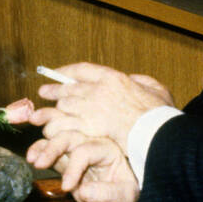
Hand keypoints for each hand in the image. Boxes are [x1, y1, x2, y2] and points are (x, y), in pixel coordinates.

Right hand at [28, 132, 139, 201]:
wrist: (119, 197)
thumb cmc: (124, 195)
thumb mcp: (125, 198)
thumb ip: (108, 194)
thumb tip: (83, 191)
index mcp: (107, 149)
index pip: (86, 151)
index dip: (74, 167)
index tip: (67, 188)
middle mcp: (91, 143)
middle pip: (70, 136)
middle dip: (53, 148)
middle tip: (40, 164)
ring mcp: (77, 147)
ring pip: (57, 136)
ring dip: (43, 145)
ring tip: (32, 159)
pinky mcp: (66, 157)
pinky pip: (50, 147)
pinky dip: (39, 149)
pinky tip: (31, 157)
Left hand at [30, 62, 173, 145]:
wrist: (156, 132)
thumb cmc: (160, 113)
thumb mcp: (156, 89)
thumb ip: (142, 81)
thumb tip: (134, 79)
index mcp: (113, 78)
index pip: (84, 69)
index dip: (67, 71)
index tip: (57, 73)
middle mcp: (99, 90)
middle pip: (69, 88)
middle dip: (54, 90)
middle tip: (43, 92)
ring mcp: (93, 108)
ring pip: (65, 105)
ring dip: (55, 110)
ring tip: (44, 113)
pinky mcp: (89, 127)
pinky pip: (67, 124)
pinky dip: (57, 126)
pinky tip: (51, 129)